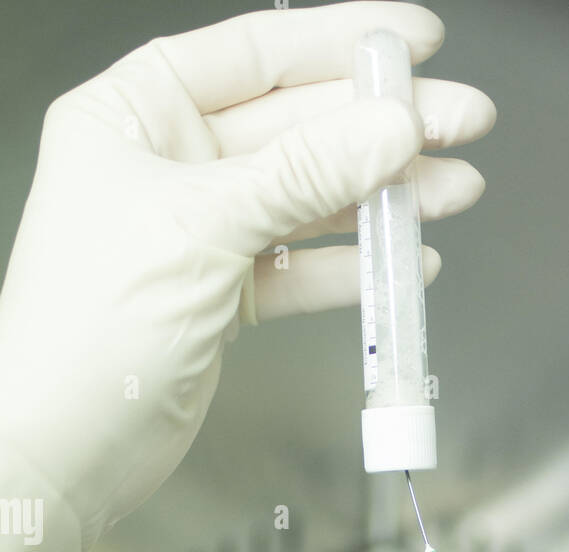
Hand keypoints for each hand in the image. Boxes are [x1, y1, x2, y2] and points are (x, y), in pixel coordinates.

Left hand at [0, 2, 492, 551]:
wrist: (63, 448)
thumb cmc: (86, 329)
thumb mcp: (202, 228)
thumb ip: (303, 174)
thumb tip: (390, 128)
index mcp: (137, 114)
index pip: (256, 55)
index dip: (343, 42)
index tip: (416, 42)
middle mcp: (169, 165)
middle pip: (297, 127)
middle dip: (382, 127)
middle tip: (463, 122)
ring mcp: (200, 233)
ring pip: (309, 199)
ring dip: (383, 198)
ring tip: (455, 190)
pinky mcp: (223, 296)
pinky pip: (303, 267)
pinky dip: (354, 266)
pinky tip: (404, 258)